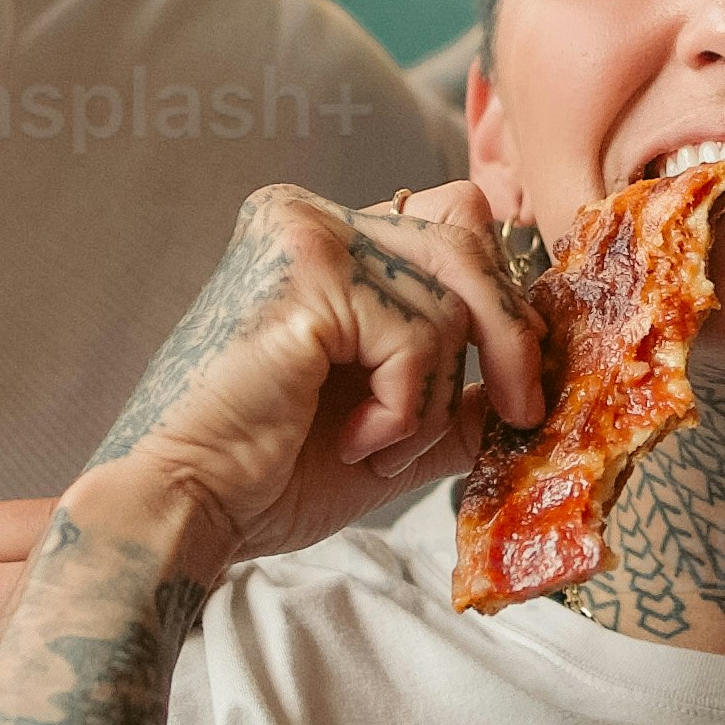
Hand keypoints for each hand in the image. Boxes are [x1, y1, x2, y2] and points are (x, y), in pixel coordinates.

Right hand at [95, 182, 545, 579]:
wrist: (186, 508)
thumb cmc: (267, 474)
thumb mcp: (395, 427)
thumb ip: (458, 396)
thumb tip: (538, 383)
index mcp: (322, 236)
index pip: (454, 220)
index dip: (501, 294)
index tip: (519, 376)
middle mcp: (309, 216)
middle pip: (469, 235)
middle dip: (508, 337)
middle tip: (516, 415)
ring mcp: (305, 234)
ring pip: (452, 298)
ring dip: (433, 399)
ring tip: (378, 446)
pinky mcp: (309, 274)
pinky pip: (418, 334)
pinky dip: (404, 409)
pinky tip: (350, 441)